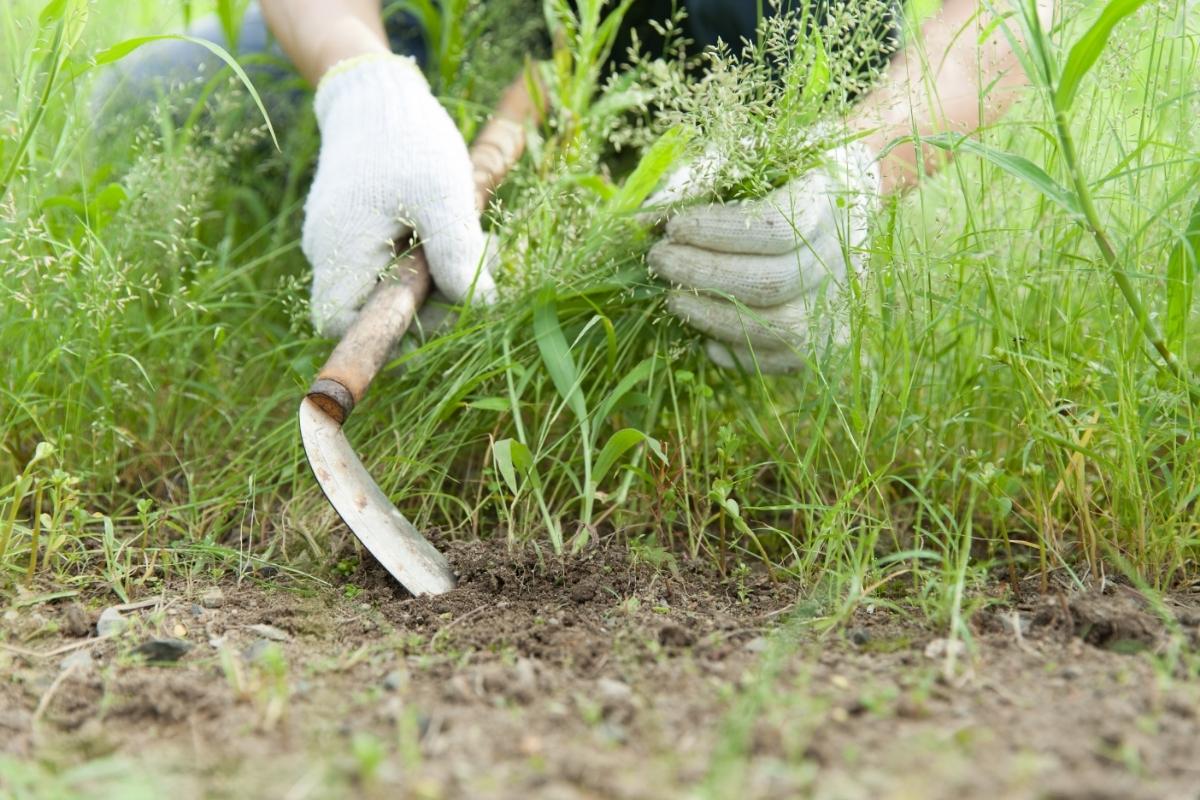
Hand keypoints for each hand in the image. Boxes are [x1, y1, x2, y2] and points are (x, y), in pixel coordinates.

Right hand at [302, 54, 494, 336]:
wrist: (377, 92)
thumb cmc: (408, 140)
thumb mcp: (443, 197)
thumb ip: (456, 254)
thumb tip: (478, 306)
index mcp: (340, 250)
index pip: (340, 324)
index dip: (384, 331)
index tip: (434, 308)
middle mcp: (330, 252)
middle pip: (372, 308)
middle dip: (430, 299)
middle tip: (476, 266)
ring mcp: (341, 240)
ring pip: (388, 283)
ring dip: (437, 274)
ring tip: (474, 237)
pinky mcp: (357, 228)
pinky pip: (390, 259)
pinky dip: (426, 253)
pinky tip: (454, 226)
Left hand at [646, 142, 879, 371]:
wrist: (838, 202)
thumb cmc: (776, 173)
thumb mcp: (741, 161)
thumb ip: (696, 186)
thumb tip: (640, 225)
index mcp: (827, 200)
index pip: (775, 227)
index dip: (718, 231)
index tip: (673, 227)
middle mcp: (841, 255)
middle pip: (773, 281)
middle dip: (705, 275)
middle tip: (660, 261)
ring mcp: (839, 301)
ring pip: (781, 328)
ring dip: (716, 317)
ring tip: (672, 300)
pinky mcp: (828, 338)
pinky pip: (786, 360)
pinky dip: (741, 354)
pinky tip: (704, 339)